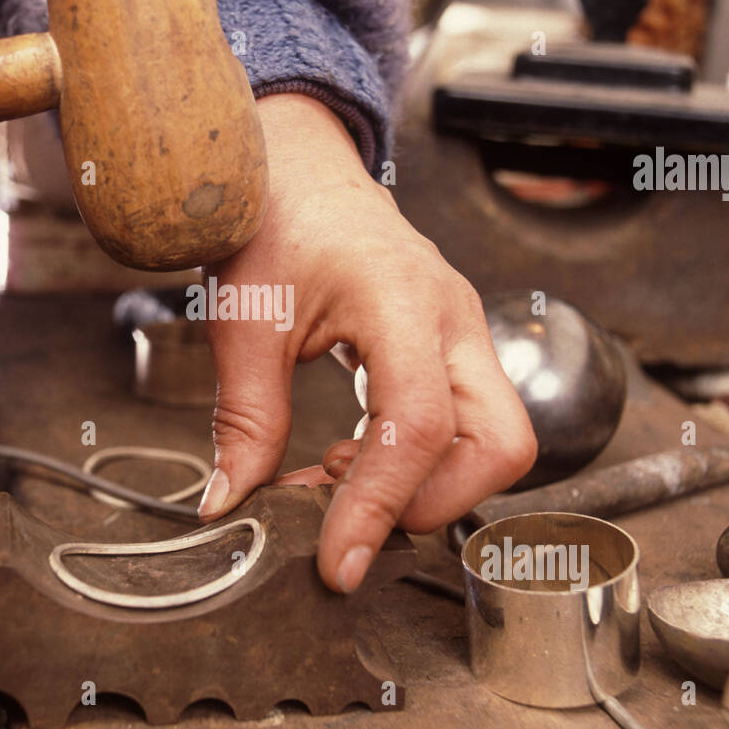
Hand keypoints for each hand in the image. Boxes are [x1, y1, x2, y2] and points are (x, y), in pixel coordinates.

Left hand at [197, 92, 536, 591]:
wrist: (301, 164)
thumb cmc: (275, 217)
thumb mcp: (244, 317)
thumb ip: (243, 418)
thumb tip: (229, 506)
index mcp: (400, 299)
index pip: (418, 426)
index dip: (380, 507)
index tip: (337, 565)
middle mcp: (453, 318)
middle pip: (500, 445)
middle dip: (431, 502)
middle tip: (348, 515)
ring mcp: (463, 332)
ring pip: (495, 442)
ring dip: (424, 486)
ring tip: (335, 478)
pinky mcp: (453, 348)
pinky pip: (466, 426)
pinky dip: (416, 462)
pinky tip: (350, 456)